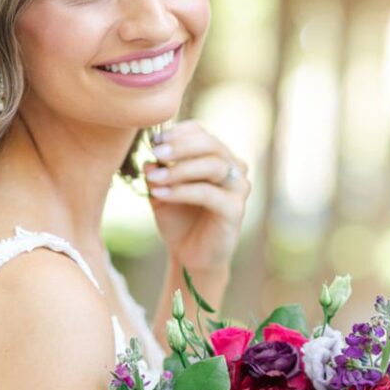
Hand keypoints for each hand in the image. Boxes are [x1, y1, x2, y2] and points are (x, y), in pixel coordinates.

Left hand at [143, 120, 249, 282]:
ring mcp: (239, 188)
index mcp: (218, 157)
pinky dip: (182, 191)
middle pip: (211, 144)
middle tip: (155, 152)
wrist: (190, 256)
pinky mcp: (236, 209)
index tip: (154, 141)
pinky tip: (161, 194)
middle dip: (180, 146)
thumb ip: (156, 172)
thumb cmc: (178, 219)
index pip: (202, 132)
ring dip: (180, 169)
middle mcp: (233, 169)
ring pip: (213, 165)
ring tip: (154, 178)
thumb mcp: (161, 190)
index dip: (178, 133)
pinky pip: (208, 193)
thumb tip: (150, 159)